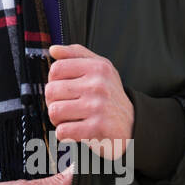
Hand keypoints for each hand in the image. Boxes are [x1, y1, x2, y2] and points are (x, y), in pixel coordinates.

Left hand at [45, 43, 134, 160]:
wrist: (133, 124)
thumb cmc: (110, 95)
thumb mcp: (100, 68)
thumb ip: (76, 54)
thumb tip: (53, 50)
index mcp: (98, 68)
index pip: (56, 69)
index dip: (54, 81)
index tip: (64, 88)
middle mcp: (98, 86)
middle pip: (51, 91)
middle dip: (54, 101)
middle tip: (68, 106)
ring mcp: (98, 107)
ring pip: (54, 111)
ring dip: (58, 119)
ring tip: (71, 118)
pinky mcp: (97, 129)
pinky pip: (62, 131)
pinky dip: (65, 134)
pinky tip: (76, 130)